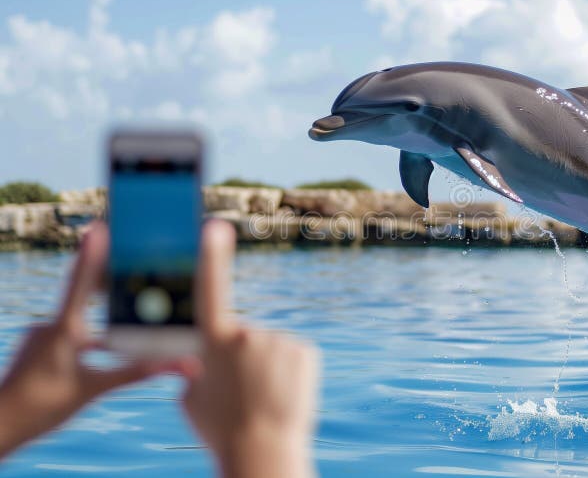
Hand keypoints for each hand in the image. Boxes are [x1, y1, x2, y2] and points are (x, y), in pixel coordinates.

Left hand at [0, 223, 189, 458]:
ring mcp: (42, 337)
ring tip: (126, 308)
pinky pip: (70, 335)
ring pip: (79, 319)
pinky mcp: (38, 349)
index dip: (93, 254)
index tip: (99, 227)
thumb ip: (137, 372)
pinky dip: (89, 337)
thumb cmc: (41, 408)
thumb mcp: (94, 389)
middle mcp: (50, 326)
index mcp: (64, 329)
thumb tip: (178, 366)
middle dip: (106, 281)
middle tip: (129, 261)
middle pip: (83, 294)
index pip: (81, 283)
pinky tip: (104, 348)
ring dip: (101, 316)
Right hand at [182, 220, 319, 477]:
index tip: (215, 226)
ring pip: (269, 346)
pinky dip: (289, 370)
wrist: (264, 453)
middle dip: (242, 356)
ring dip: (267, 365)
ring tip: (264, 397)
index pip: (210, 288)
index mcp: (215, 341)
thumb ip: (193, 371)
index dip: (212, 255)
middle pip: (244, 335)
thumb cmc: (220, 431)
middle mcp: (249, 333)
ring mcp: (280, 339)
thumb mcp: (190, 400)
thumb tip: (199, 363)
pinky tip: (284, 393)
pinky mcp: (305, 350)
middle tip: (243, 392)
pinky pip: (292, 354)